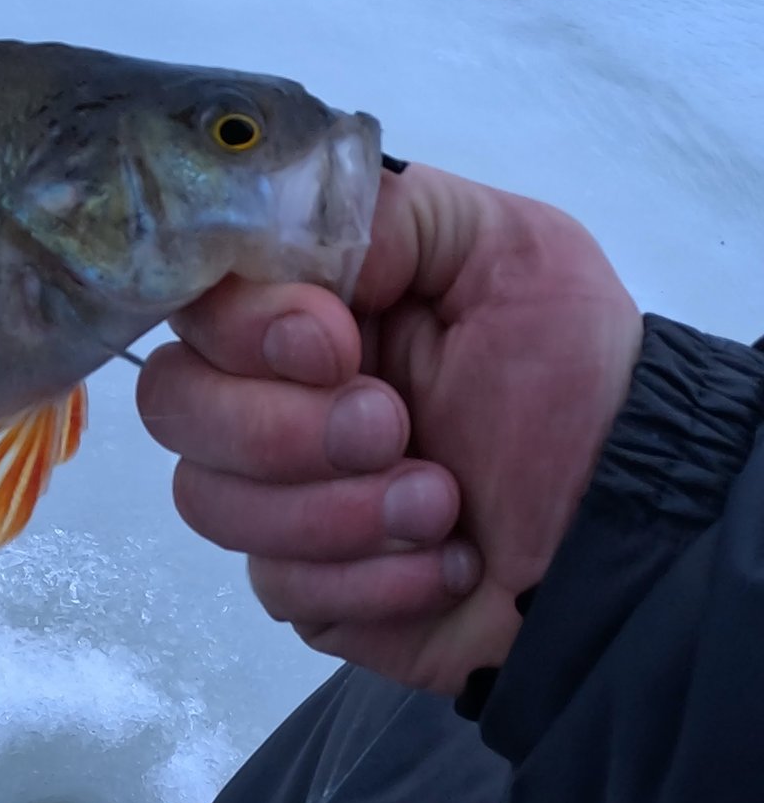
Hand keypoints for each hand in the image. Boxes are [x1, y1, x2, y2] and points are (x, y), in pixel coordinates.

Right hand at [136, 163, 642, 693]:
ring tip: (444, 506)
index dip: (243, 328)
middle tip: (395, 431)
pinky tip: (447, 564)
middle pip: (172, 406)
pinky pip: (277, 585)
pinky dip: (377, 579)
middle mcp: (266, 398)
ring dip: (340, 510)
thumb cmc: (573, 378)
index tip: (336, 344)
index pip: (193, 304)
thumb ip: (391, 215)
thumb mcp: (510, 247)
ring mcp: (273, 499)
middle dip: (285, 429)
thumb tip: (287, 249)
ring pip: (209, 502)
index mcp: (302, 310)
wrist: (631, 528)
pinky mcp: (300, 587)